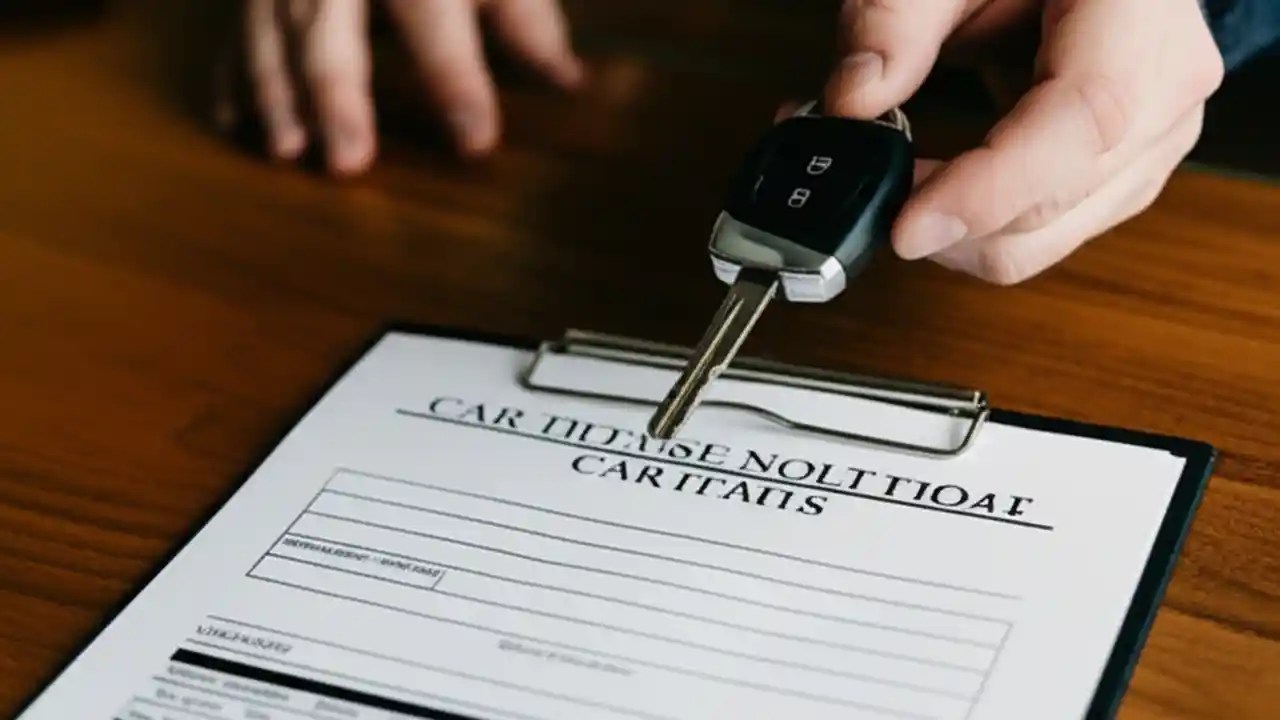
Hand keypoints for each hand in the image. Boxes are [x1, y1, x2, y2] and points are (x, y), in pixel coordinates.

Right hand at [218, 0, 584, 175]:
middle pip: (330, 27)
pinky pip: (233, 22)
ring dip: (275, 91)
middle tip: (348, 162)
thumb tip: (570, 80)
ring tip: (289, 151)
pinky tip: (233, 123)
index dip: (457, 79)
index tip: (476, 140)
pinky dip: (231, 72)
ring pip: (269, 26)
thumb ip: (524, 12)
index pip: (435, 20)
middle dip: (336, 95)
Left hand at [822, 0, 1225, 284]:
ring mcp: (1157, 138)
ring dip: (960, 233)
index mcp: (1140, 8)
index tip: (908, 227)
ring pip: (1050, 237)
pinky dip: (979, 228)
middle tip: (868, 191)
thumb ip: (894, 18)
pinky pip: (1049, 231)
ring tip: (897, 178)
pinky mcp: (1130, 174)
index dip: (993, 188)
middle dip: (951, 221)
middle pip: (1062, 200)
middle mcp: (1167, 84)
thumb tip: (853, 100)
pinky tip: (934, 187)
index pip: (1084, 119)